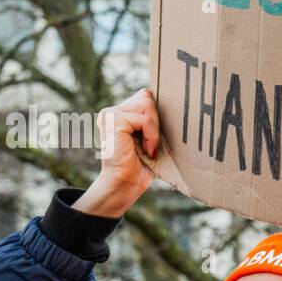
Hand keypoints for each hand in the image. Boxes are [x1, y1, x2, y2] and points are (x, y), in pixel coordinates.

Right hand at [73, 88, 160, 218]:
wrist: (125, 184)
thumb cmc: (140, 165)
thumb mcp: (149, 136)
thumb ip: (152, 118)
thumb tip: (171, 100)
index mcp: (117, 114)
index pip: (144, 96)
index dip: (153, 115)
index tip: (152, 138)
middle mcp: (110, 112)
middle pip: (146, 97)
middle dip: (155, 122)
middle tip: (150, 144)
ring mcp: (110, 115)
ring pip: (147, 104)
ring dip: (153, 129)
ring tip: (148, 146)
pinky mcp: (114, 120)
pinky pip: (145, 119)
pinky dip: (151, 136)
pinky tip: (147, 150)